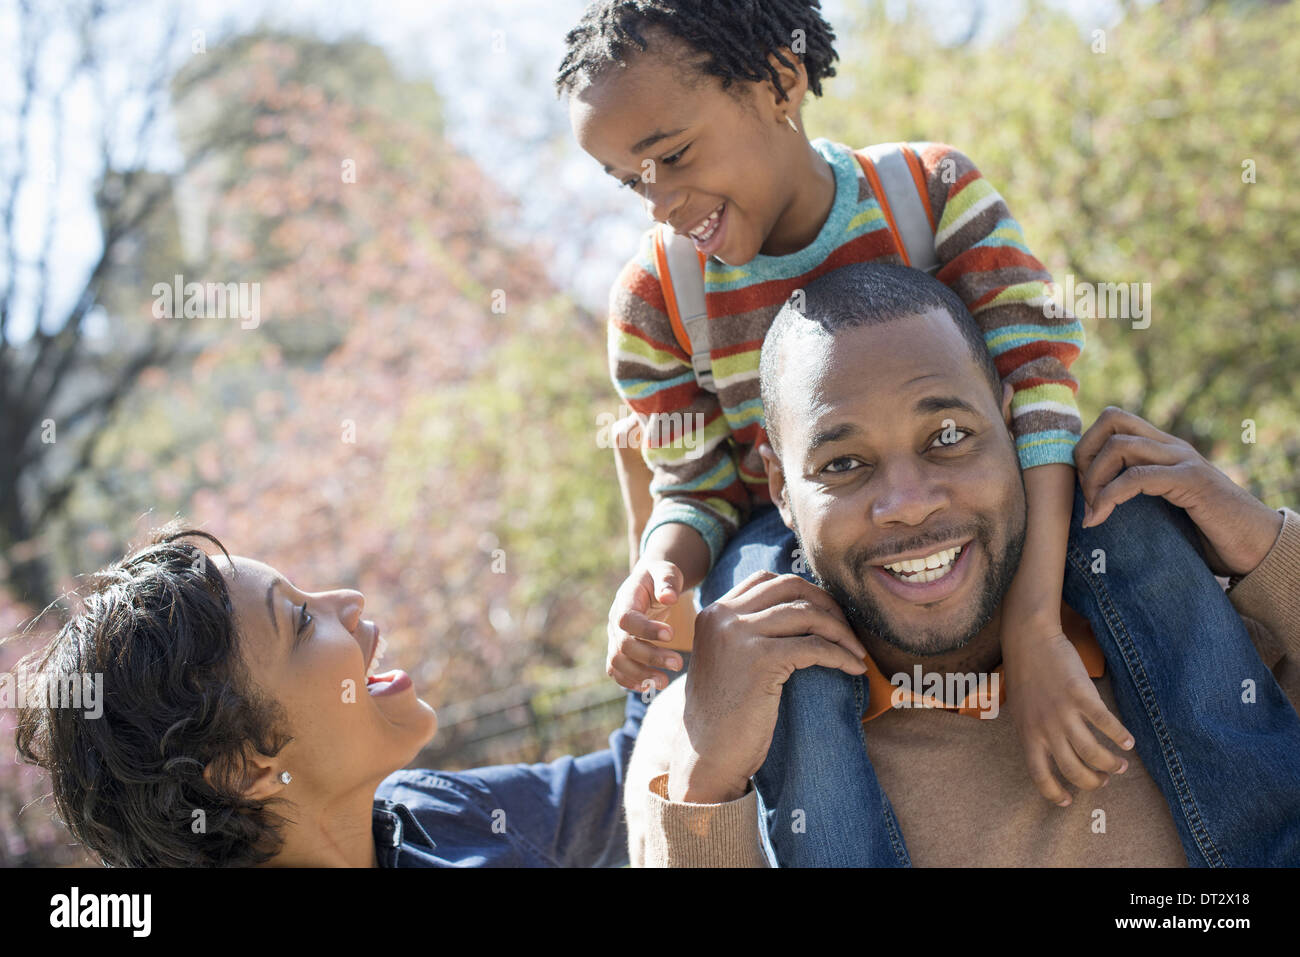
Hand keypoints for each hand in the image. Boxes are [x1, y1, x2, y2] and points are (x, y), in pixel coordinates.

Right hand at [607, 557, 686, 691]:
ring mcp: (614, 637)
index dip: (646, 630)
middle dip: (650, 657)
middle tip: (678, 663)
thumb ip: (667, 582)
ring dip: (640, 675)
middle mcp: (614, 621)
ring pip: (617, 662)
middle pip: (623, 645)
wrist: (648, 584)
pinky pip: (616, 670)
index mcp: (625, 600)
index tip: (671, 635)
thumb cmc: (659, 577)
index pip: (627, 619)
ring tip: (665, 682)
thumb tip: (669, 598)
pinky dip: (630, 681)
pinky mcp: (619, 649)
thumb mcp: (666, 571)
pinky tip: (650, 687)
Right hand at [667, 571, 867, 803]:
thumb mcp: (727, 659)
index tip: (827, 614)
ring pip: (807, 614)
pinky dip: (841, 656)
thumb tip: (800, 612)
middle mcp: (723, 616)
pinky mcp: (760, 660)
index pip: (767, 580)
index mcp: (714, 612)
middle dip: (828, 604)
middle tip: (849, 630)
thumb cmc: (724, 714)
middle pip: (790, 587)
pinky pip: (814, 647)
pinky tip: (855, 669)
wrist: (706, 755)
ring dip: (841, 631)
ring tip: (858, 652)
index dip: (804, 592)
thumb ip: (748, 631)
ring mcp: (738, 635)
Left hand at [1002, 620, 1134, 805]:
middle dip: (1092, 781)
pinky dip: (1121, 736)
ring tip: (1121, 766)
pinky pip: (1106, 723)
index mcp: (1027, 734)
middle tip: (1104, 780)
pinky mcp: (1081, 695)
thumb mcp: (1020, 710)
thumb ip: (1033, 732)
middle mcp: (1045, 728)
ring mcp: (1063, 712)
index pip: (1039, 774)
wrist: (1029, 641)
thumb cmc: (1025, 675)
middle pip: (1073, 769)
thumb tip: (1048, 753)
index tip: (1068, 801)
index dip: (1054, 792)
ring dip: (1110, 764)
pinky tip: (1129, 741)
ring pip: (1092, 752)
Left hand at [1074, 406, 1283, 577]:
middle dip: (1084, 454)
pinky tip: (1101, 519)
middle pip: (1112, 419)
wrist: (1257, 546)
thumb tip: (1088, 506)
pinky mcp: (1192, 481)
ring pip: (1120, 444)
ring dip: (1094, 479)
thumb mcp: (1162, 508)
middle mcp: (1173, 447)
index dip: (1087, 448)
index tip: (1083, 488)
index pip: (1114, 420)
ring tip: (1094, 512)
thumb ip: (1135, 495)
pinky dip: (1110, 496)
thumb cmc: (1207, 533)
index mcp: (1164, 448)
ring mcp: (1184, 460)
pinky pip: (1137, 476)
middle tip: (1084, 495)